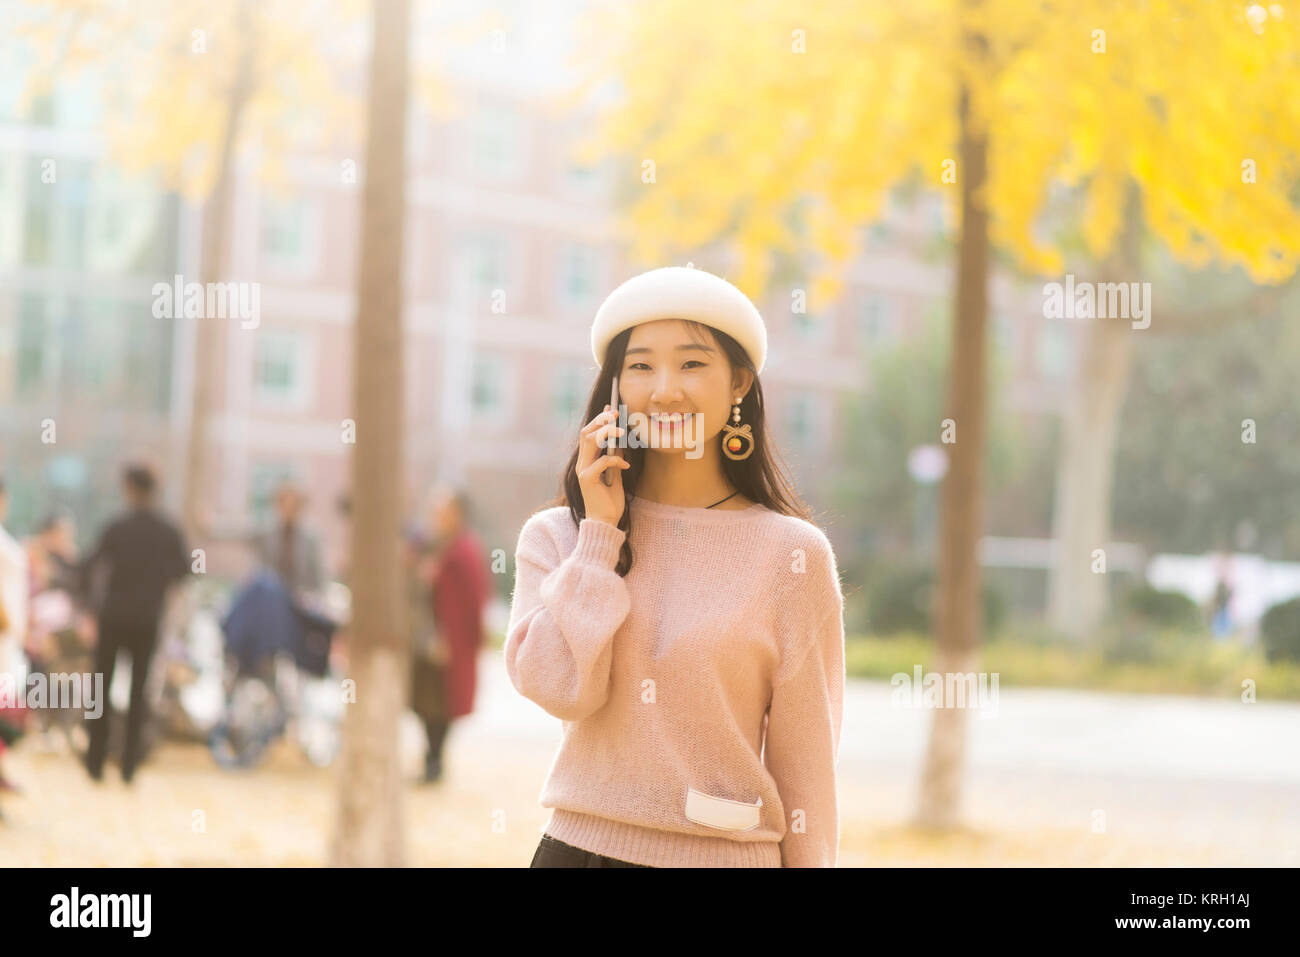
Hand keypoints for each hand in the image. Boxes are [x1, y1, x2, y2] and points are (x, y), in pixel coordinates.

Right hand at [577, 403, 630, 526]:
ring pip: (590, 441)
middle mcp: (581, 464)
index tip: (610, 407)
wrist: (606, 522)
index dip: (598, 419)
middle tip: (616, 414)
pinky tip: (625, 466)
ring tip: (621, 432)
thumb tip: (620, 443)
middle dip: (601, 420)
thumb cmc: (610, 501)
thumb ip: (615, 459)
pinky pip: (601, 461)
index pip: (588, 433)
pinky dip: (615, 460)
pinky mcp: (587, 479)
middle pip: (587, 433)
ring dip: (606, 432)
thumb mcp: (616, 475)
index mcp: (586, 461)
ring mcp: (582, 470)